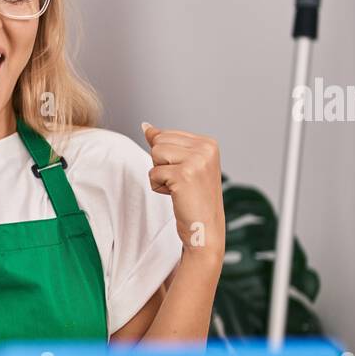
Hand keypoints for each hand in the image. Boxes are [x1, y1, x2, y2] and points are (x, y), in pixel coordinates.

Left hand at [141, 122, 224, 262]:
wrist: (204, 228)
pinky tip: (176, 195)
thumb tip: (146, 127)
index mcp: (208, 143)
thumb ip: (167, 144)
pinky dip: (158, 187)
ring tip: (178, 187)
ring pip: (155, 154)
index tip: (185, 174)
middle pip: (159, 142)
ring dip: (159, 174)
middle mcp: (206, 148)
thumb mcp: (184, 165)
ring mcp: (197, 160)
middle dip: (161, 164)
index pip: (166, 135)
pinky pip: (153, 173)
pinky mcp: (184, 174)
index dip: (166, 157)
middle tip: (181, 182)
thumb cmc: (193, 199)